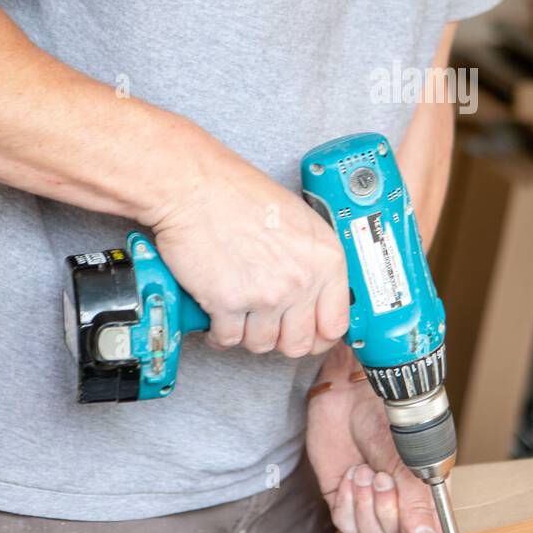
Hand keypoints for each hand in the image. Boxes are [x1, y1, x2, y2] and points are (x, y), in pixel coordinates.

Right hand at [145, 132, 349, 357]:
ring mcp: (266, 295)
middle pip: (300, 343)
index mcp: (326, 259)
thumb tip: (314, 293)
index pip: (336, 324)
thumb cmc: (241, 194)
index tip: (308, 334)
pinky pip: (228, 339)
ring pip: (262, 344)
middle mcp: (301, 280)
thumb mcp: (299, 220)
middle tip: (269, 327)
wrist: (196, 187)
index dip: (319, 335)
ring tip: (240, 314)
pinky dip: (219, 333)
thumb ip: (312, 261)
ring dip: (248, 334)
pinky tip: (218, 317)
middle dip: (282, 340)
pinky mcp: (227, 303)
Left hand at [306, 343, 442, 532]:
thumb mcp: (408, 459)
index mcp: (425, 492)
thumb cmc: (386, 415)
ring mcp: (370, 501)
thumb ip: (418, 503)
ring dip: (366, 506)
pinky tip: (353, 474)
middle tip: (383, 478)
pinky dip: (349, 502)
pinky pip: (345, 523)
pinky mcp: (343, 496)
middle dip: (387, 511)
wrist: (349, 393)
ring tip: (366, 472)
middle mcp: (400, 500)